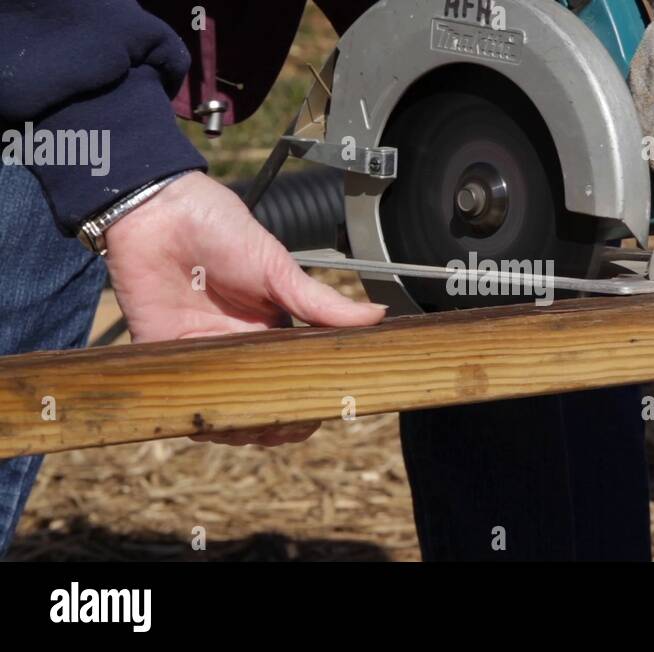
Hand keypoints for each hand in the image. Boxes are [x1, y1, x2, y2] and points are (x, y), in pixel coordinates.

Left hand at [104, 171, 385, 445]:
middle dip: (279, 422)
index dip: (310, 400)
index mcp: (271, 329)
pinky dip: (199, 417)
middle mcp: (237, 348)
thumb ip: (322, 302)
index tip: (324, 408)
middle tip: (291, 423)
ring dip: (243, 427)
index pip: (297, 378)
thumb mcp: (278, 268)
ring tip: (261, 426)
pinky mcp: (163, 357)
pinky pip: (182, 399)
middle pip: (263, 403)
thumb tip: (377, 316)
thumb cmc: (217, 228)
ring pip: (225, 412)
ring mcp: (202, 355)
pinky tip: (218, 421)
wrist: (158, 210)